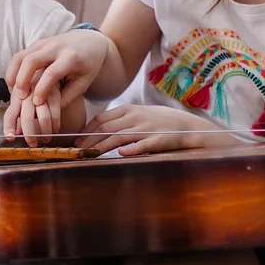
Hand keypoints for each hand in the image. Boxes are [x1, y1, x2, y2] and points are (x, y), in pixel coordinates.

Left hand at [3, 81, 62, 146]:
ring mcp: (41, 92)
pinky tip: (55, 130)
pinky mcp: (54, 92)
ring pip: (43, 116)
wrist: (45, 67)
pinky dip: (55, 124)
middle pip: (26, 117)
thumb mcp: (22, 97)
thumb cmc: (31, 86)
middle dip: (30, 134)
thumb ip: (18, 115)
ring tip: (46, 139)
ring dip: (44, 131)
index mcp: (16, 96)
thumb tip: (16, 133)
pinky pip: (55, 111)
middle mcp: (27, 94)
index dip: (9, 127)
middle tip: (32, 143)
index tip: (11, 138)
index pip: (10, 114)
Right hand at [5, 29, 111, 121]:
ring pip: (21, 56)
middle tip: (21, 97)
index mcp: (71, 58)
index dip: (42, 89)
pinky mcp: (36, 43)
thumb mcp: (84, 82)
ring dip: (13, 74)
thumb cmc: (88, 66)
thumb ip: (67, 97)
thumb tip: (48, 112)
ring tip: (13, 91)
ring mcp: (44, 43)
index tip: (37, 103)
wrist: (90, 40)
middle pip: (31, 60)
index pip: (51, 73)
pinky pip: (20, 55)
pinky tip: (14, 84)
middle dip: (22, 79)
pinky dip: (13, 70)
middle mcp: (55, 47)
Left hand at [80, 104, 240, 155]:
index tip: (75, 140)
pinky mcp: (159, 139)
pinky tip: (121, 154)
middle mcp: (136, 117)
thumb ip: (121, 120)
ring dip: (101, 146)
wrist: (189, 127)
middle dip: (88, 140)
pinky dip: (131, 149)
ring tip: (89, 154)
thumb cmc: (161, 122)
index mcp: (129, 109)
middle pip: (106, 128)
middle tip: (76, 150)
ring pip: (119, 137)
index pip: (101, 119)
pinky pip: (143, 144)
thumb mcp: (140, 115)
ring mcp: (147, 128)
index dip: (86, 130)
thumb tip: (99, 129)